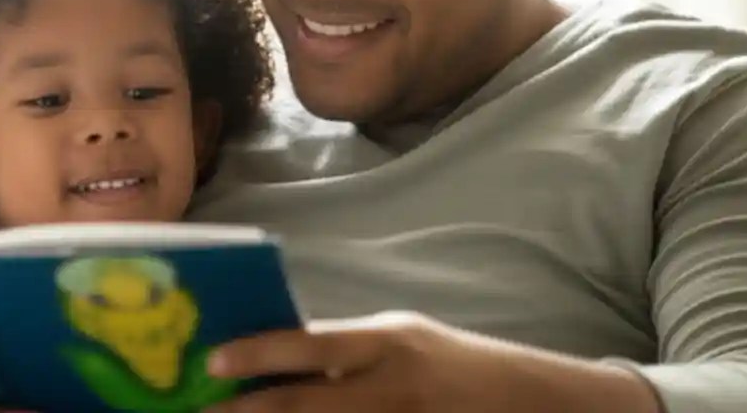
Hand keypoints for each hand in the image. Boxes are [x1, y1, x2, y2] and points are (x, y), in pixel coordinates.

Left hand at [203, 312, 659, 412]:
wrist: (534, 402)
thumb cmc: (449, 365)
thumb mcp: (398, 341)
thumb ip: (342, 350)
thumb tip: (272, 351)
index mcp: (386, 342)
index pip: (310, 344)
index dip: (258, 354)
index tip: (212, 364)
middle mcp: (394, 384)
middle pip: (309, 404)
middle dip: (249, 412)